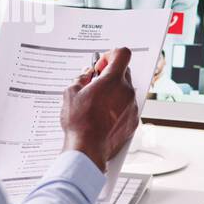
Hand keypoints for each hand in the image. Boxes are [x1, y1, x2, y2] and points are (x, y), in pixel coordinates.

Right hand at [60, 47, 139, 171]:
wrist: (87, 149)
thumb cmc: (79, 123)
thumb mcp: (71, 93)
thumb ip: (81, 78)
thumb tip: (86, 76)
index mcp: (113, 80)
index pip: (122, 54)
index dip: (111, 55)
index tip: (100, 65)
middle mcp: (126, 92)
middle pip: (124, 72)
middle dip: (110, 75)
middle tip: (95, 85)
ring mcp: (132, 107)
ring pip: (125, 91)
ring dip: (113, 92)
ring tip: (96, 104)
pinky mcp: (133, 122)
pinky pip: (127, 107)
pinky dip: (117, 108)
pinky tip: (102, 116)